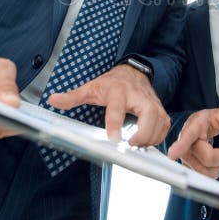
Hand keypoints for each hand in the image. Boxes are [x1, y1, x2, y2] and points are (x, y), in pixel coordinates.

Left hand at [48, 64, 169, 145]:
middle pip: (149, 116)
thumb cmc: (112, 82)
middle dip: (143, 134)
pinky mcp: (160, 110)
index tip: (113, 139)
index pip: (117, 109)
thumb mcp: (91, 87)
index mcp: (119, 91)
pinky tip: (146, 143)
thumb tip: (53, 99)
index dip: (115, 124)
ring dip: (150, 138)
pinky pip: (165, 126)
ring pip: (160, 122)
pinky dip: (158, 137)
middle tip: (131, 146)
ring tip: (136, 147)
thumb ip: (73, 96)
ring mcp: (153, 103)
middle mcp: (139, 97)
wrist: (133, 72)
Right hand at [168, 108, 218, 177]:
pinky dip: (213, 171)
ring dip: (218, 166)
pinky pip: (203, 176)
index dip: (179, 147)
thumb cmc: (207, 121)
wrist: (196, 125)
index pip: (186, 138)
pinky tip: (214, 162)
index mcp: (193, 128)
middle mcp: (186, 145)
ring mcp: (186, 158)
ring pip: (206, 171)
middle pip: (207, 159)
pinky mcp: (188, 168)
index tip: (172, 154)